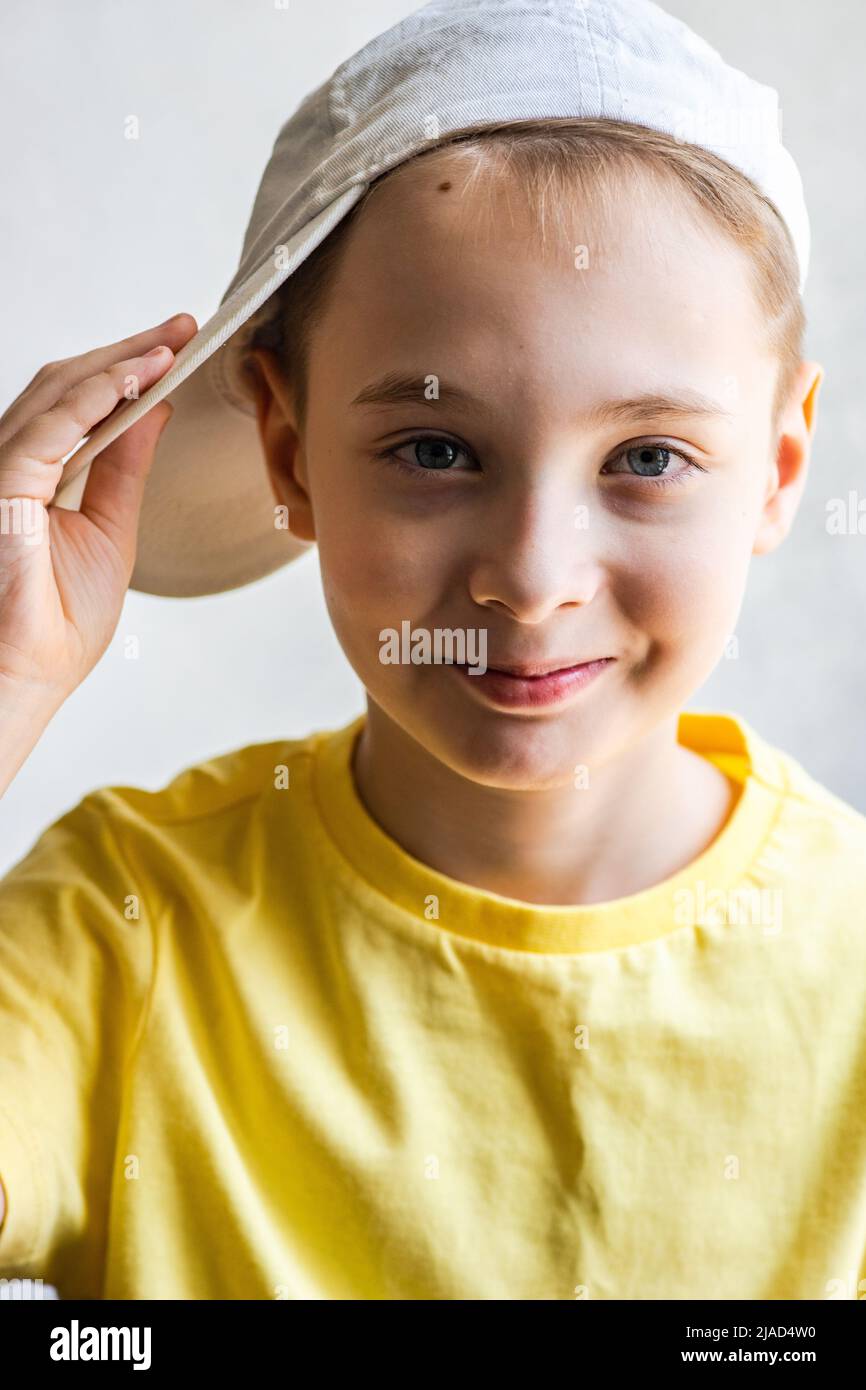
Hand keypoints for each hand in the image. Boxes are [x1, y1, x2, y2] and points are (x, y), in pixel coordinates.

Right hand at [0, 312, 196, 713]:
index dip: (127, 366)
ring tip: (170, 348)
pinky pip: (48, 429)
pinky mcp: (1, 486)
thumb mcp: (112, 527)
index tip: (178, 342)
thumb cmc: (59, 620)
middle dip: (128, 351)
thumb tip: (155, 409)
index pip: (79, 400)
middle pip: (66, 384)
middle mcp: (15, 461)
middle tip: (183, 328)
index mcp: (40, 472)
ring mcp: (2, 471)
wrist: (31, 673)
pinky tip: (136, 381)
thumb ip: (126, 465)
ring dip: (118, 366)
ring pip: (56, 394)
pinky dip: (93, 400)